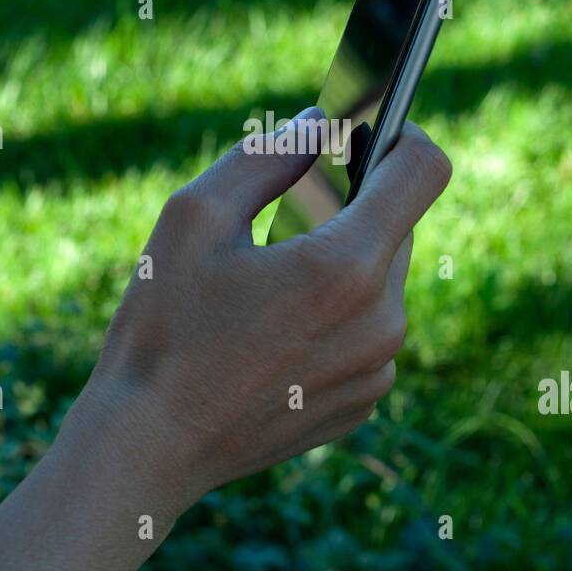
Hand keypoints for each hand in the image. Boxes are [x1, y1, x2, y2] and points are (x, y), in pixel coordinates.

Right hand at [91, 108, 452, 498]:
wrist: (148, 447)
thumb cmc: (163, 327)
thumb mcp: (195, 215)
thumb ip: (268, 153)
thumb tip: (321, 123)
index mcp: (347, 266)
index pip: (424, 170)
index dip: (401, 134)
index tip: (370, 129)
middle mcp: (382, 320)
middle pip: (398, 225)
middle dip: (351, 207)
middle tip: (283, 216)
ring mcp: (378, 368)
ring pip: (381, 280)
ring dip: (340, 263)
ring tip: (267, 286)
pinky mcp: (365, 401)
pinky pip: (367, 332)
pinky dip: (335, 316)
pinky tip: (271, 333)